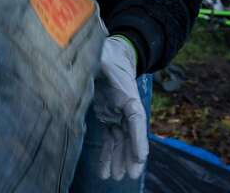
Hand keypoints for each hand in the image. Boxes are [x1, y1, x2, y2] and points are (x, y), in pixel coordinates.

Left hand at [94, 35, 147, 180]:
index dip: (139, 139)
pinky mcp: (108, 116)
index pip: (136, 119)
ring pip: (121, 141)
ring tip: (116, 177)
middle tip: (130, 175)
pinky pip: (111, 139)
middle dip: (131, 156)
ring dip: (120, 159)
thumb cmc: (106, 55)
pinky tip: (105, 171)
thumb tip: (88, 64)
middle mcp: (126, 107)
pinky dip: (109, 155)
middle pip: (131, 135)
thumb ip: (97, 63)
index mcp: (127, 94)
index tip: (141, 157)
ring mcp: (117, 113)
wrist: (110, 53)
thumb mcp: (100, 57)